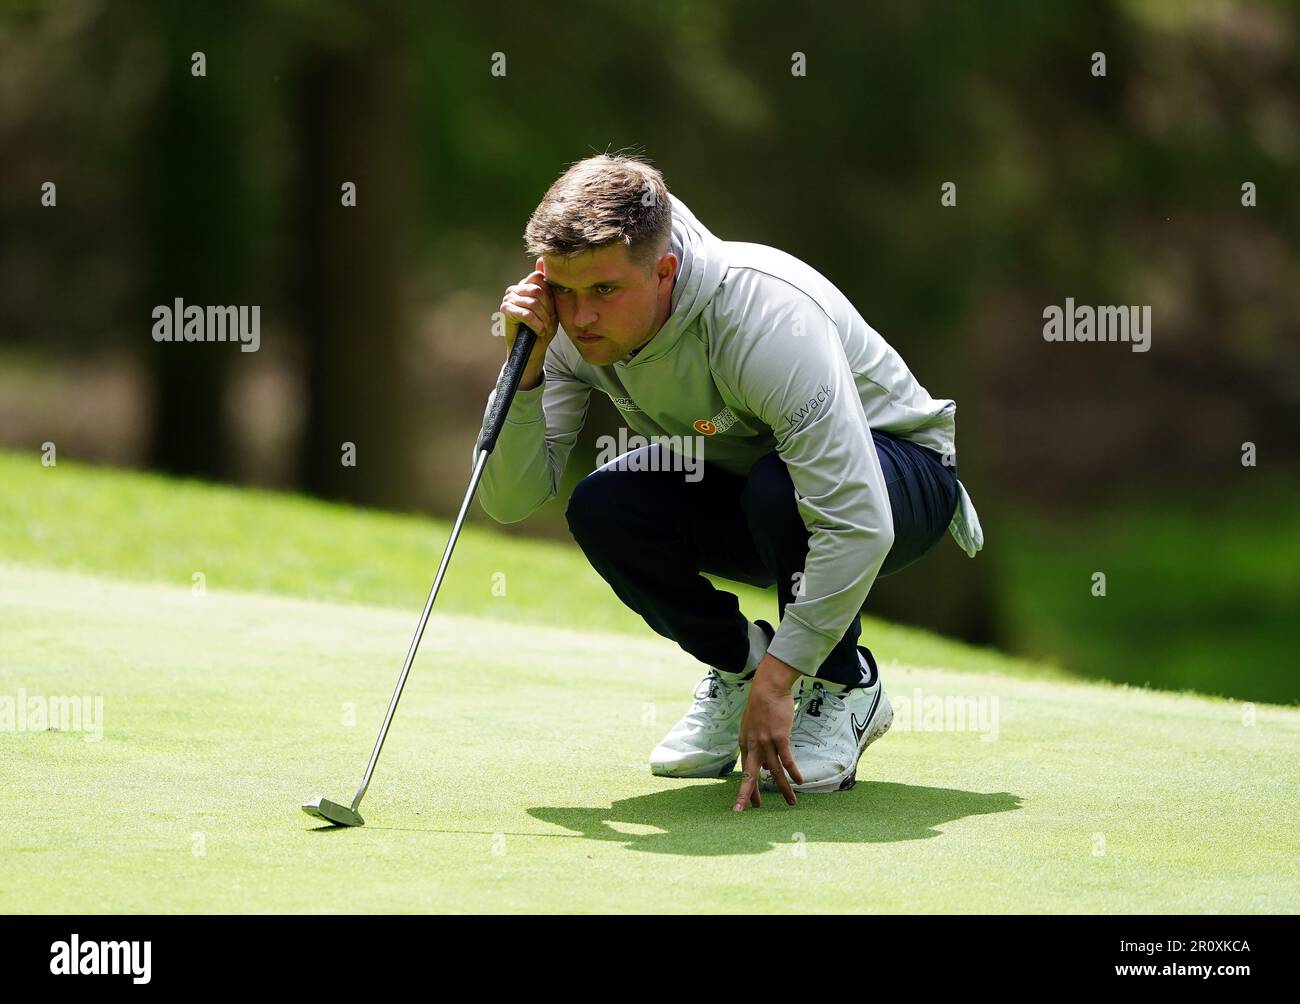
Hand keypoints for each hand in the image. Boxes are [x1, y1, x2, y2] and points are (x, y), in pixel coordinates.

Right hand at [500, 257, 558, 387]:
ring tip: (544, 328)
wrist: (533, 349)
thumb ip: (548, 285)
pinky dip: (536, 324)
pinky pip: (526, 314)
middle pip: (538, 290)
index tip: (552, 311)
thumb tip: (540, 259)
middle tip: (549, 322)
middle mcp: (515, 289)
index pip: (540, 278)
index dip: (550, 296)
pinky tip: (539, 331)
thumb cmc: (543, 327)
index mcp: (526, 285)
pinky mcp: (505, 310)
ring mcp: (509, 298)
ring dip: (543, 319)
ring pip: (533, 303)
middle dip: (548, 309)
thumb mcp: (551, 306)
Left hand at [732, 653, 803, 811]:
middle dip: (748, 795)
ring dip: (783, 788)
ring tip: (791, 803)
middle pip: (750, 775)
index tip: (747, 805)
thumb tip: (765, 767)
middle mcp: (753, 745)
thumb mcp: (752, 727)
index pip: (745, 772)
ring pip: (774, 771)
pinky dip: (793, 771)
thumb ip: (757, 747)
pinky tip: (799, 781)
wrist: (768, 688)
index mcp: (745, 744)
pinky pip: (787, 759)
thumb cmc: (762, 706)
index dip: (747, 789)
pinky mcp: (779, 737)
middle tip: (744, 811)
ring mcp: (766, 742)